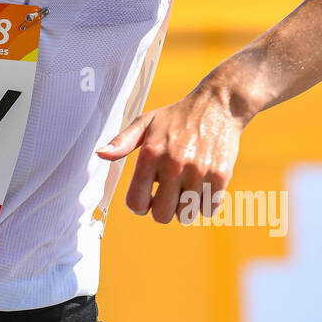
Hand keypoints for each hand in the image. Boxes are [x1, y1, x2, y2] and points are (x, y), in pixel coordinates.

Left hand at [95, 82, 248, 223]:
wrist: (218, 105)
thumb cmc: (177, 117)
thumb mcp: (146, 122)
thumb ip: (122, 142)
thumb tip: (100, 154)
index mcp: (151, 153)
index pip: (136, 202)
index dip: (139, 206)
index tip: (147, 199)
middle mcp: (173, 164)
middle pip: (161, 216)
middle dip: (162, 210)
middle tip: (168, 194)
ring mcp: (198, 171)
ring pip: (186, 215)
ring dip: (185, 207)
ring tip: (186, 187)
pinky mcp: (221, 176)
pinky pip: (209, 210)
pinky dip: (205, 203)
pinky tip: (202, 185)